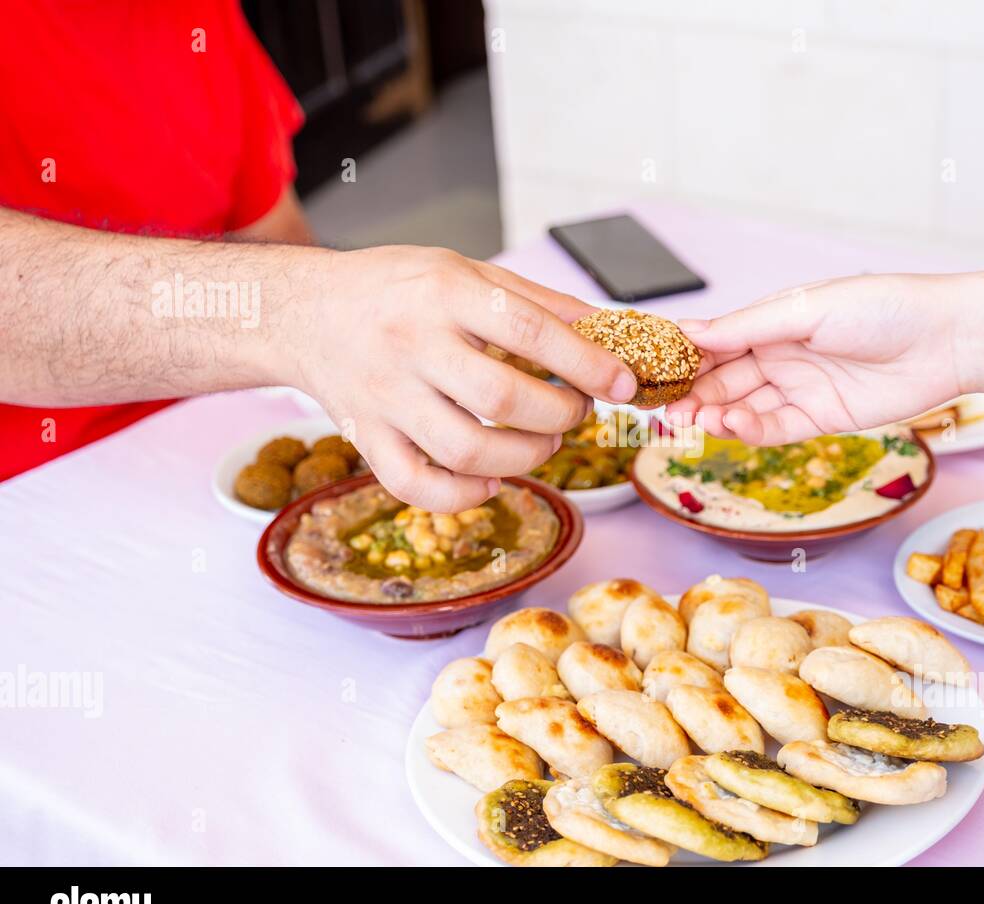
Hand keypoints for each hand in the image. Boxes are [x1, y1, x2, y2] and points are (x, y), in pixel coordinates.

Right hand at [285, 246, 636, 511]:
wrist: (303, 311)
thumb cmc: (396, 289)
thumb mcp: (466, 272)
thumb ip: (538, 303)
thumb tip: (611, 330)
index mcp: (444, 293)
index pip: (529, 332)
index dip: (586, 363)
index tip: (623, 384)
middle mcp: (410, 345)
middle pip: (502, 399)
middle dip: (560, 415)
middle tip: (575, 410)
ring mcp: (384, 398)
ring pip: (466, 451)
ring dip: (525, 458)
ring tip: (544, 442)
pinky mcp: (365, 438)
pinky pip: (417, 486)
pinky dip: (464, 495)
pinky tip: (490, 480)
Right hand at [667, 270, 983, 444]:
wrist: (945, 340)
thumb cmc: (882, 308)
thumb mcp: (806, 310)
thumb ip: (748, 327)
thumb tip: (691, 332)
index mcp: (774, 322)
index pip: (718, 342)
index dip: (686, 358)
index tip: (655, 372)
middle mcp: (782, 356)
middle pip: (724, 380)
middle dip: (692, 394)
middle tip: (664, 410)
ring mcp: (800, 389)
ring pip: (743, 407)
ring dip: (715, 415)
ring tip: (693, 421)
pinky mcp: (821, 419)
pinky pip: (774, 429)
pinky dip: (749, 431)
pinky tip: (730, 426)